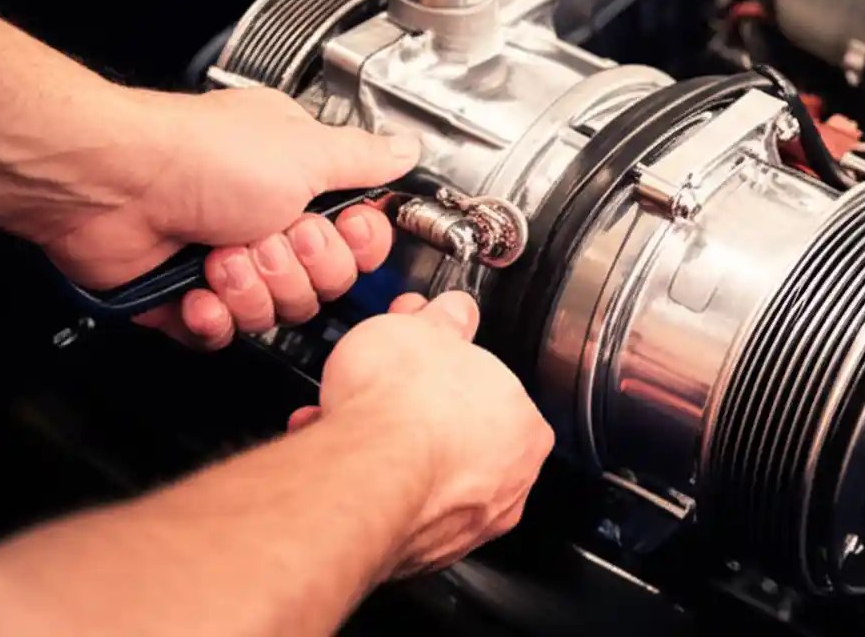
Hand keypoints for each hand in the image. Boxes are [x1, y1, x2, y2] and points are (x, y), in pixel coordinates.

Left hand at [40, 86, 417, 348]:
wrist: (112, 186)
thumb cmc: (200, 156)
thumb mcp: (305, 150)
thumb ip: (366, 159)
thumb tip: (406, 150)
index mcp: (300, 182)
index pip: (358, 238)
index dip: (354, 245)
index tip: (338, 229)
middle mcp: (268, 220)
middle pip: (324, 284)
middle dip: (297, 268)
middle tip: (270, 235)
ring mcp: (230, 261)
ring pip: (279, 312)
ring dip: (252, 287)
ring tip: (223, 252)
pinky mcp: (192, 298)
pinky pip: (228, 334)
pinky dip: (214, 314)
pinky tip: (200, 287)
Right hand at [293, 292, 553, 575]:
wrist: (363, 469)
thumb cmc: (403, 404)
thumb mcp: (426, 328)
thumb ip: (446, 319)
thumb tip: (453, 312)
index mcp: (526, 427)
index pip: (491, 389)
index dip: (447, 366)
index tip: (420, 356)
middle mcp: (506, 483)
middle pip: (456, 436)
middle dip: (413, 410)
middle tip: (381, 386)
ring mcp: (465, 525)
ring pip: (422, 476)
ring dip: (385, 448)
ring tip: (347, 419)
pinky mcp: (418, 553)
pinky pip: (392, 508)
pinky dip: (366, 483)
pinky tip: (339, 456)